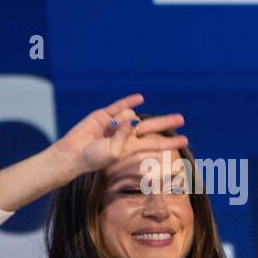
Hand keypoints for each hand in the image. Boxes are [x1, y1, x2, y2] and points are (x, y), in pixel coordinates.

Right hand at [50, 94, 188, 180]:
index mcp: (132, 147)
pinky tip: (140, 98)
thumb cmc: (94, 158)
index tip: (185, 140)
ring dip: (122, 121)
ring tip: (108, 131)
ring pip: (129, 116)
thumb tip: (134, 118)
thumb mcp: (114, 152)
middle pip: (151, 127)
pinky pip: (119, 106)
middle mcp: (127, 135)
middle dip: (166, 123)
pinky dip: (129, 101)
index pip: (155, 143)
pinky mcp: (104, 115)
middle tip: (182, 118)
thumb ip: (125, 136)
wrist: (73, 153)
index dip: (170, 142)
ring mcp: (116, 124)